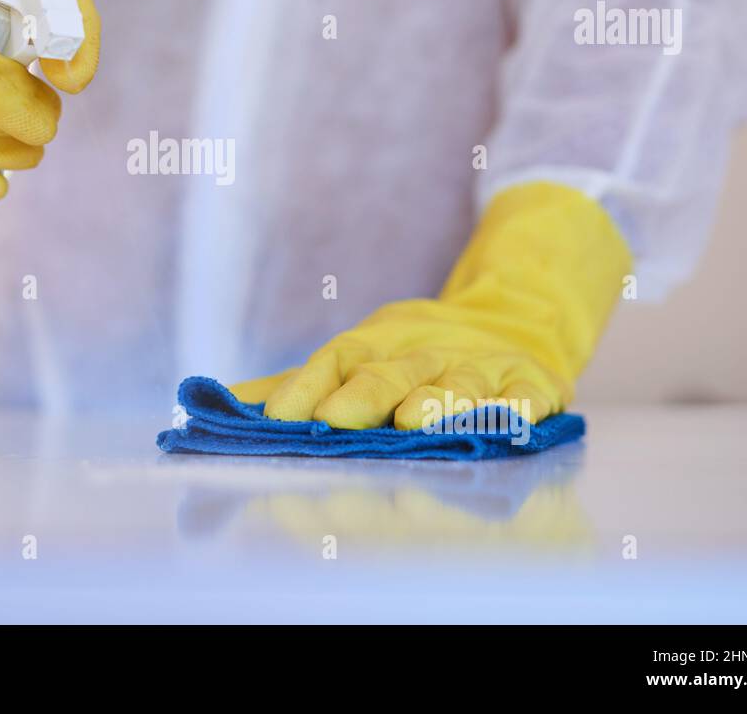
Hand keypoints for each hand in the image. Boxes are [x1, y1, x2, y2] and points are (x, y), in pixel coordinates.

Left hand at [230, 299, 573, 429]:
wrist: (510, 322)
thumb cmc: (412, 359)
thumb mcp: (354, 361)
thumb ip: (292, 389)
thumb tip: (215, 409)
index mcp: (375, 348)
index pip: (334, 362)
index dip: (304, 388)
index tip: (276, 419)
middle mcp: (423, 353)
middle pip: (390, 372)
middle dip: (363, 396)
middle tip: (335, 421)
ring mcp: (479, 367)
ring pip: (458, 382)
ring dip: (437, 401)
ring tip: (413, 423)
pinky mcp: (531, 383)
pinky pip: (528, 396)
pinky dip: (519, 409)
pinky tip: (509, 423)